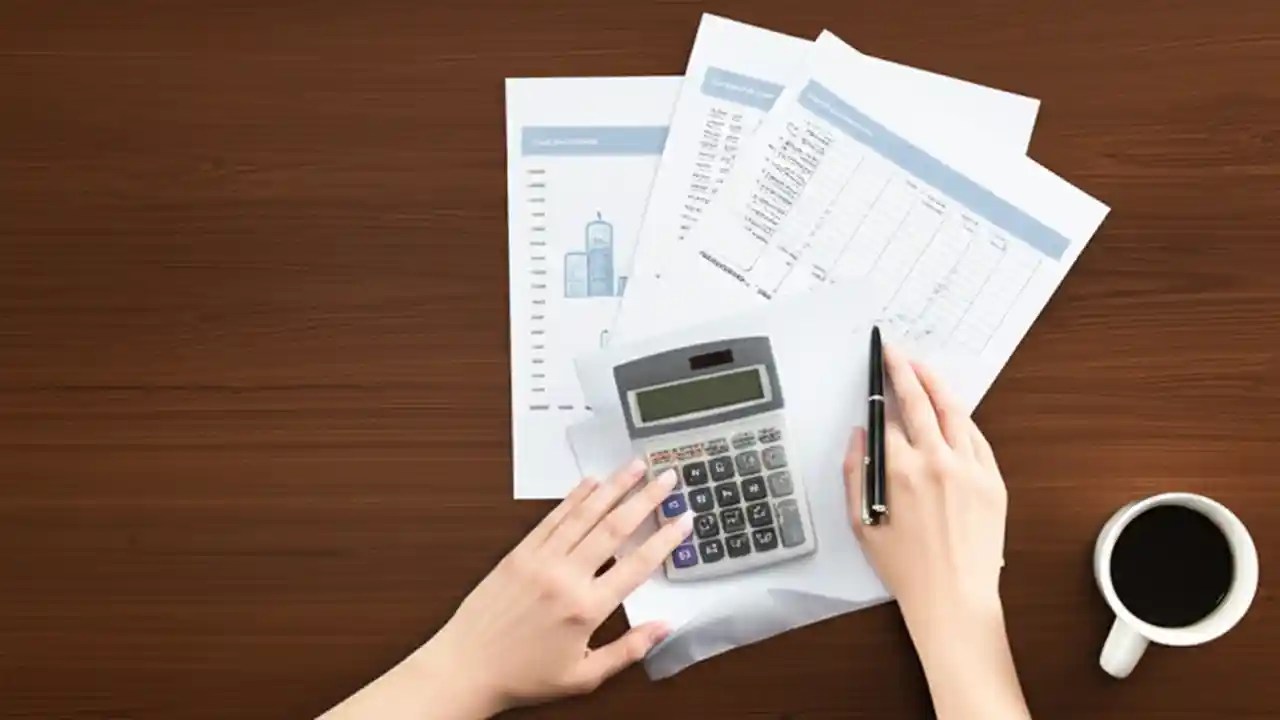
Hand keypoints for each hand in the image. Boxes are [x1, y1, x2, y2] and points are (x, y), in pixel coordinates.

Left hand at [327, 460, 693, 719]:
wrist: (466, 667)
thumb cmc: (523, 676)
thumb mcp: (583, 676)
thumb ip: (627, 650)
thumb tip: (663, 628)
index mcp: (586, 608)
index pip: (637, 565)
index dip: (665, 540)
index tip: (684, 520)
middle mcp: (565, 577)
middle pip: (615, 528)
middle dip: (645, 499)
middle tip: (667, 477)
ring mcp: (540, 560)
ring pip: (584, 514)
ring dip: (614, 487)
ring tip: (636, 466)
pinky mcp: (519, 553)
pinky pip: (552, 518)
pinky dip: (574, 498)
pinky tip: (591, 483)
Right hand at [844, 343, 1006, 627]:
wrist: (953, 597)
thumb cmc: (905, 568)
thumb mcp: (861, 522)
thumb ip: (854, 473)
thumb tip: (859, 436)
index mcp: (900, 471)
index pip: (887, 415)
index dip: (880, 389)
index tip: (877, 370)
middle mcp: (936, 462)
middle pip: (919, 401)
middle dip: (904, 370)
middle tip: (896, 352)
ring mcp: (969, 469)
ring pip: (953, 412)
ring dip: (936, 384)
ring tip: (924, 368)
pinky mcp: (993, 482)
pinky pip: (977, 438)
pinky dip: (962, 419)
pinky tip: (952, 411)